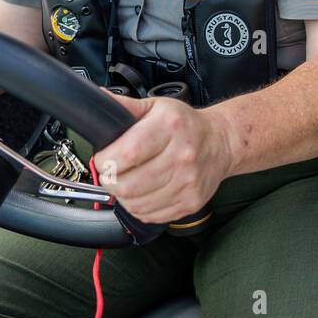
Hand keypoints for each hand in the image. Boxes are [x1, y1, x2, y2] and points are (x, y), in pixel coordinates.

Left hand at [93, 93, 233, 224]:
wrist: (221, 142)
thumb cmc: (185, 124)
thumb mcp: (156, 106)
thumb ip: (124, 107)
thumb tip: (96, 102)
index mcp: (170, 127)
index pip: (127, 154)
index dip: (106, 160)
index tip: (104, 158)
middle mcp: (182, 155)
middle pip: (128, 185)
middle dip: (110, 181)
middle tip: (112, 173)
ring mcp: (188, 182)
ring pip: (136, 204)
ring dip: (123, 196)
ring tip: (127, 182)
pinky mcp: (190, 202)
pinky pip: (151, 215)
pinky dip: (139, 208)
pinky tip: (143, 193)